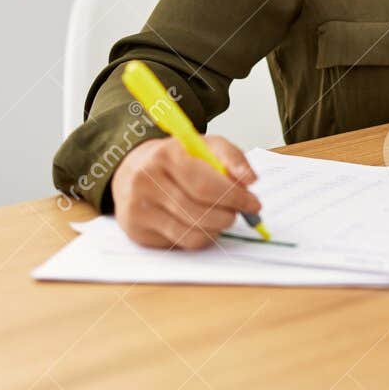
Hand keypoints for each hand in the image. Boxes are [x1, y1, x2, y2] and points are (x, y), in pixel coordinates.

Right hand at [110, 135, 260, 249]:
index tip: (253, 204)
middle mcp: (147, 180)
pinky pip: (181, 242)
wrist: (135, 170)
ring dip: (217, 228)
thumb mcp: (206, 147)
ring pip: (191, 231)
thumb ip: (232, 159)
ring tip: (223, 218)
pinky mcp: (137, 229)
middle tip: (240, 213)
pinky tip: (205, 226)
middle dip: (228, 215)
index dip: (234, 197)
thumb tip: (250, 180)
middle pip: (198, 211)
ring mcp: (138, 207)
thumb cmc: (180, 159)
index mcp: (166, 155)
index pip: (205, 184)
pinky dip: (202, 238)